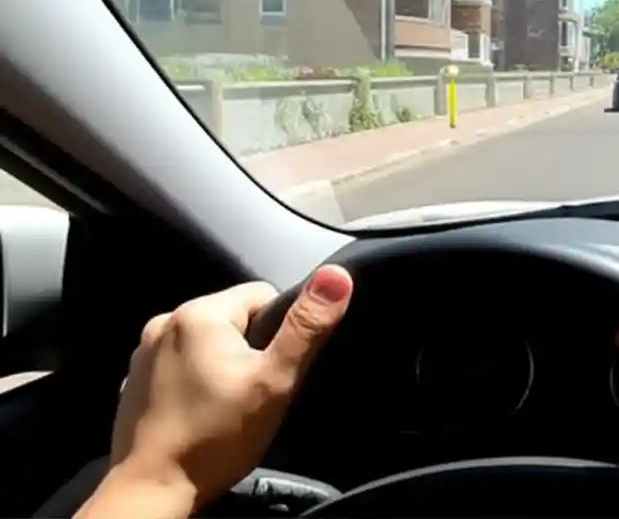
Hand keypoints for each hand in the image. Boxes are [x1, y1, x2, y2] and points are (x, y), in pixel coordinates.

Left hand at [77, 265, 353, 518]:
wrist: (153, 491)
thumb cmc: (217, 436)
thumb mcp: (275, 382)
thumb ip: (307, 327)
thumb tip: (337, 274)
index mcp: (200, 313)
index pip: (263, 295)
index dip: (280, 332)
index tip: (273, 371)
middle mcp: (165, 321)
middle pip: (233, 318)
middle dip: (250, 348)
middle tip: (254, 393)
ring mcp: (144, 351)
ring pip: (206, 342)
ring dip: (221, 364)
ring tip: (227, 406)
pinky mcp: (133, 379)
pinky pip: (179, 364)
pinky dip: (193, 380)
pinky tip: (200, 412)